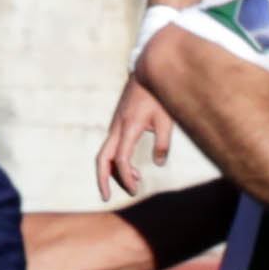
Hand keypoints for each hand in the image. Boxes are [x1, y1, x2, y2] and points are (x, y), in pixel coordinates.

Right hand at [96, 82, 176, 201]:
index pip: (121, 159)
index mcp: (129, 128)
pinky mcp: (119, 124)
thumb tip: (159, 163)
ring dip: (114, 172)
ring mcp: (116, 125)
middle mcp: (117, 128)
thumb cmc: (159, 95)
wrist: (147, 72)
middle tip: (106, 198)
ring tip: (135, 183)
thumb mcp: (166, 119)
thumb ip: (163, 143)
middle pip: (102, 158)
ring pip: (106, 154)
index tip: (136, 188)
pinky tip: (135, 170)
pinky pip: (113, 147)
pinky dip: (118, 161)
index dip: (125, 177)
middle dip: (102, 179)